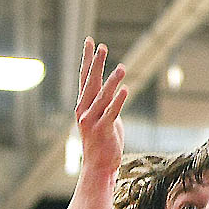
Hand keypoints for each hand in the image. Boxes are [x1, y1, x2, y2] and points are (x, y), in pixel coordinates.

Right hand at [75, 38, 126, 175]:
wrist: (98, 166)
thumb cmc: (103, 142)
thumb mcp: (103, 118)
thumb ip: (105, 103)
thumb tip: (114, 91)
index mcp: (83, 106)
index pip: (85, 78)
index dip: (88, 59)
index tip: (91, 41)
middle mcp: (84, 110)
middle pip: (90, 83)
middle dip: (96, 64)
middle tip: (101, 46)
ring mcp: (92, 120)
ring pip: (102, 97)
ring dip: (112, 81)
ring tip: (122, 67)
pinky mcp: (103, 130)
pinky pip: (111, 112)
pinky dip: (118, 101)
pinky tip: (125, 90)